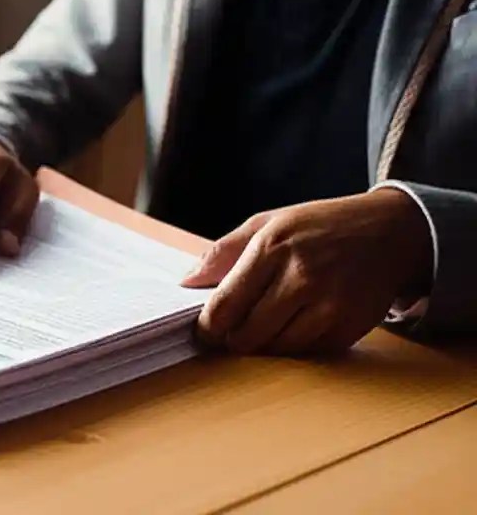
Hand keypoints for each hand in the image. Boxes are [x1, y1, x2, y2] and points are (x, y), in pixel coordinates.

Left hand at [181, 189, 432, 355]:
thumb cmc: (319, 227)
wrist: (390, 232)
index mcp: (272, 247)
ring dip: (264, 345)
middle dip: (233, 340)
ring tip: (266, 325)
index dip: (208, 328)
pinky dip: (295, 346)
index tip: (204, 332)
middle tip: (233, 333)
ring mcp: (329, 305)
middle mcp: (301, 277)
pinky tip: (297, 324)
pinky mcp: (350, 327)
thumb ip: (222, 253)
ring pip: (276, 349)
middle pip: (247, 335)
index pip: (225, 306)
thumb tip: (186, 282)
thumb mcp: (267, 223)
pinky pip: (307, 353)